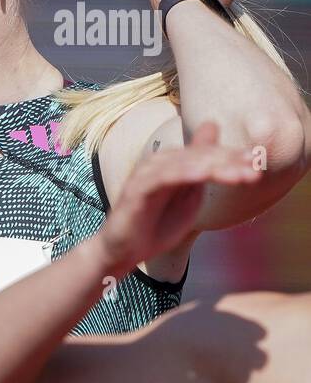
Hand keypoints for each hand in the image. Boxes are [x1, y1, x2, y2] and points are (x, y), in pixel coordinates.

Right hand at [93, 121, 260, 275]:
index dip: (231, 156)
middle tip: (253, 170)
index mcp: (172, 163)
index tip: (256, 162)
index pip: (206, 153)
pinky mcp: (135, 190)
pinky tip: (201, 175)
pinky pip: (160, 178)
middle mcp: (158, 163)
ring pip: (183, 164)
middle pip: (197, 156)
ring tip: (238, 176)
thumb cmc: (157, 223)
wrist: (126, 250)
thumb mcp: (189, 195)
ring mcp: (146, 175)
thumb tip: (214, 131)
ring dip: (212, 167)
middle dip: (228, 162)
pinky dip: (180, 173)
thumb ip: (203, 168)